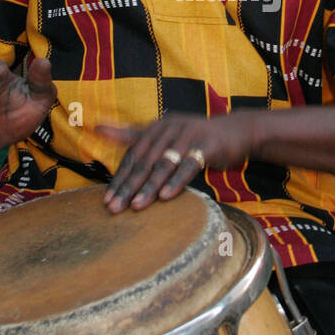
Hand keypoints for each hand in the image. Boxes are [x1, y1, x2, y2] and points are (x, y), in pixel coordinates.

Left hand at [98, 112, 255, 212]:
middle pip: (145, 161)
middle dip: (128, 186)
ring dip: (148, 186)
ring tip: (136, 206)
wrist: (236, 131)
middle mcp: (169, 128)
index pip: (133, 155)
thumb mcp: (164, 132)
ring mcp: (189, 136)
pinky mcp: (207, 145)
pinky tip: (165, 196)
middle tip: (114, 208)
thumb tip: (98, 127)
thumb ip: (132, 133)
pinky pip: (188, 166)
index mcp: (156, 127)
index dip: (119, 177)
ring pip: (164, 164)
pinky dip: (176, 181)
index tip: (106, 199)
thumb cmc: (194, 136)